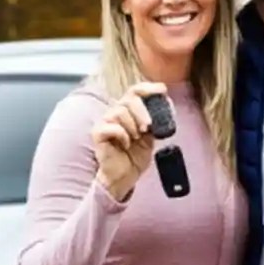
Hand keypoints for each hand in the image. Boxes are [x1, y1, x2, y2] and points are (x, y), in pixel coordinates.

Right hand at [91, 82, 166, 200]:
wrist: (124, 177)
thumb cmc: (135, 157)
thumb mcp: (151, 136)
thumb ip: (155, 120)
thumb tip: (165, 105)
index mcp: (129, 111)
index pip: (136, 91)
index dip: (148, 88)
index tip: (162, 90)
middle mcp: (115, 113)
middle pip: (129, 99)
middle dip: (142, 112)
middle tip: (148, 127)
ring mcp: (105, 122)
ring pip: (119, 112)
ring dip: (132, 126)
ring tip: (135, 139)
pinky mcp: (98, 133)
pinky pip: (111, 126)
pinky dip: (122, 134)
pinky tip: (125, 144)